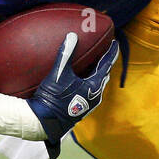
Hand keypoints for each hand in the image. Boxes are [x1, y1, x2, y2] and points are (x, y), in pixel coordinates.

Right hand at [28, 33, 118, 158]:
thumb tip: (72, 36)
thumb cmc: (52, 98)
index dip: (110, 53)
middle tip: (106, 51)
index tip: (115, 43)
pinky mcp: (81, 108)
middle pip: (103, 75)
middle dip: (105, 63)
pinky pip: (90, 90)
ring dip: (97, 72)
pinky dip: (90, 80)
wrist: (43, 122)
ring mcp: (89, 104)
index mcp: (94, 87)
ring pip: (97, 84)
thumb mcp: (59, 74)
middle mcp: (95, 96)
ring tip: (95, 62)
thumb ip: (66, 54)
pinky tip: (82, 78)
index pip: (106, 66)